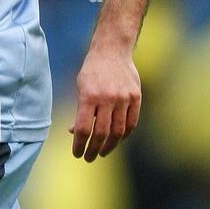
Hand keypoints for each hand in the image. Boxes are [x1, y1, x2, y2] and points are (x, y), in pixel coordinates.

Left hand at [69, 41, 141, 159]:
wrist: (112, 51)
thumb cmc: (92, 72)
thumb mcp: (80, 88)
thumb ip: (79, 111)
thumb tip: (74, 133)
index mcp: (89, 96)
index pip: (83, 128)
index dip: (79, 145)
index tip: (77, 154)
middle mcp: (107, 98)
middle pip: (101, 133)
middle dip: (93, 149)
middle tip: (89, 157)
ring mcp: (123, 97)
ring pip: (118, 131)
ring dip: (109, 146)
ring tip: (102, 152)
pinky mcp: (136, 97)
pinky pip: (132, 122)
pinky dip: (124, 135)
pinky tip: (117, 140)